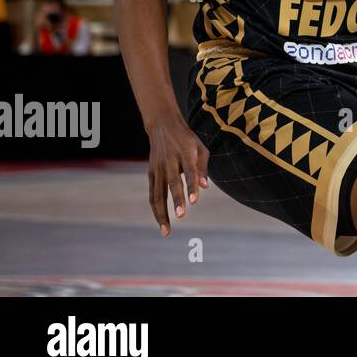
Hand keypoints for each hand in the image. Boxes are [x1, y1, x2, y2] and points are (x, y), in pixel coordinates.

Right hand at [146, 115, 208, 236]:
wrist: (162, 126)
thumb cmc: (186, 139)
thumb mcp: (200, 148)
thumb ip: (203, 168)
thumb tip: (206, 188)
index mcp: (185, 153)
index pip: (190, 172)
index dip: (192, 186)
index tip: (195, 201)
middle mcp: (169, 161)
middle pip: (172, 184)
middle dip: (176, 201)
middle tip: (181, 217)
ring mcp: (158, 168)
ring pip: (157, 193)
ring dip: (161, 212)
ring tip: (166, 230)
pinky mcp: (151, 173)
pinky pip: (152, 193)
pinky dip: (155, 207)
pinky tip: (161, 220)